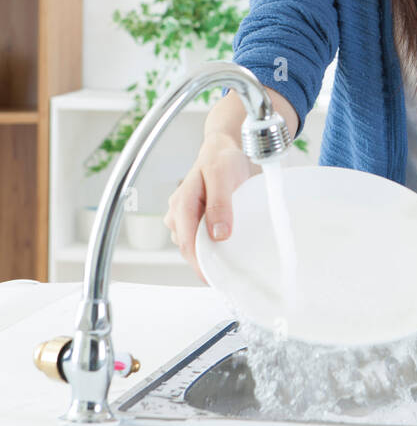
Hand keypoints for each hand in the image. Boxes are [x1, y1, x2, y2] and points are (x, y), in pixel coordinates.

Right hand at [162, 135, 256, 280]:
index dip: (198, 263)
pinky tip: (225, 249)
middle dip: (203, 263)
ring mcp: (185, 216)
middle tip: (226, 275)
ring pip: (192, 245)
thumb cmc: (222, 159)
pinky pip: (198, 238)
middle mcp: (178, 211)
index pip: (186, 242)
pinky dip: (210, 246)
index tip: (212, 277)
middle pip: (188, 247)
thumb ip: (220, 204)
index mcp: (182, 202)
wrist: (225, 148)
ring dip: (207, 255)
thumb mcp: (223, 177)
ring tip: (228, 263)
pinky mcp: (194, 218)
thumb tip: (218, 234)